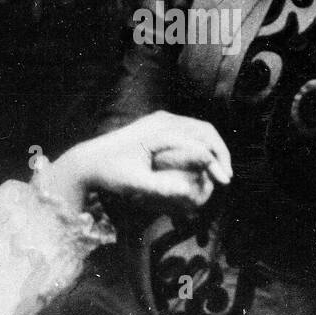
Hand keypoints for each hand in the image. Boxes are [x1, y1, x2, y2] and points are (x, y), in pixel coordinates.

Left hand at [55, 112, 232, 209]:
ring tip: (220, 171)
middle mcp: (163, 120)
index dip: (215, 164)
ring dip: (214, 148)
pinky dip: (202, 145)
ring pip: (200, 128)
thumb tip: (189, 195)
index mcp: (160, 131)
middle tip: (226, 177)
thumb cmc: (110, 173)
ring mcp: (161, 119)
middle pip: (205, 130)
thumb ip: (162, 189)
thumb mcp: (135, 185)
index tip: (223, 184)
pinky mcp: (159, 123)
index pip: (199, 144)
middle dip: (221, 153)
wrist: (89, 160)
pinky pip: (189, 130)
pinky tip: (204, 163)